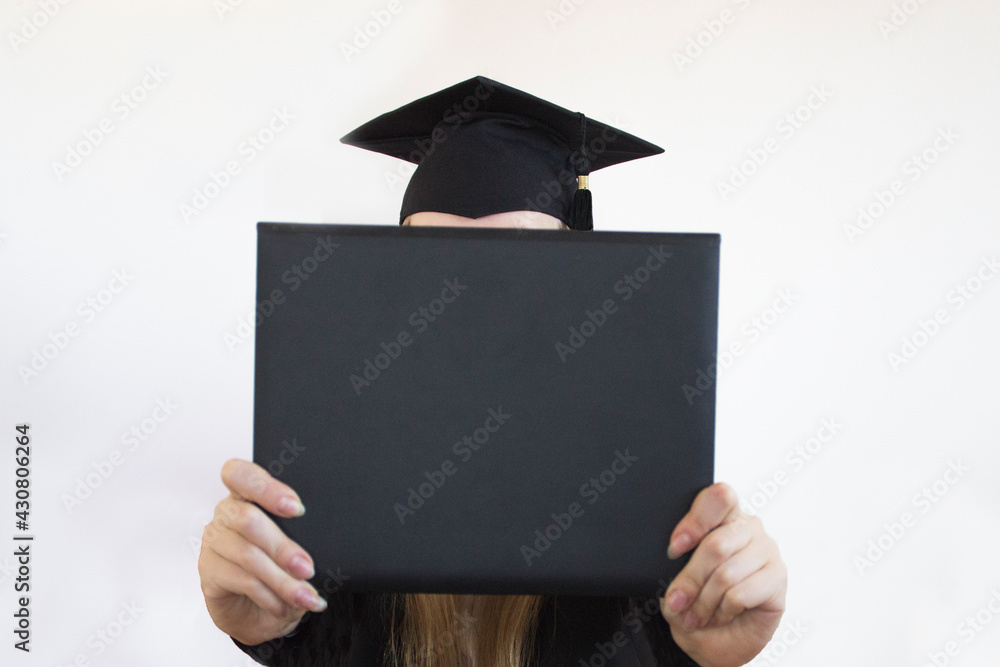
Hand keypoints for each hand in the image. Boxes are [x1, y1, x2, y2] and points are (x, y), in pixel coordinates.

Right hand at [198, 458, 327, 645]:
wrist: (261, 609)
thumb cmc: (282, 567)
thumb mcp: (297, 543)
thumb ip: (302, 530)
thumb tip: (329, 533)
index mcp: (247, 495)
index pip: (239, 473)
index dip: (266, 488)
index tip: (298, 508)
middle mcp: (226, 513)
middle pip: (247, 519)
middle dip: (282, 547)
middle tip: (308, 568)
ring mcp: (214, 542)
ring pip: (247, 555)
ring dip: (281, 579)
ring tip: (306, 595)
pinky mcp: (209, 572)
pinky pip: (241, 580)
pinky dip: (269, 595)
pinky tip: (284, 606)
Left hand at [658, 483, 786, 666]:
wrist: (722, 638)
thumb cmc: (698, 602)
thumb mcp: (677, 584)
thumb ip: (674, 574)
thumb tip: (676, 578)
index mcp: (723, 515)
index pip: (718, 498)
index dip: (695, 521)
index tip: (674, 549)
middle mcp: (749, 527)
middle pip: (715, 545)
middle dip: (690, 580)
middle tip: (676, 602)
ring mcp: (767, 550)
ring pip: (726, 573)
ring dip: (703, 602)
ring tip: (694, 617)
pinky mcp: (778, 578)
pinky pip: (741, 594)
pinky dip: (722, 611)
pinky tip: (719, 617)